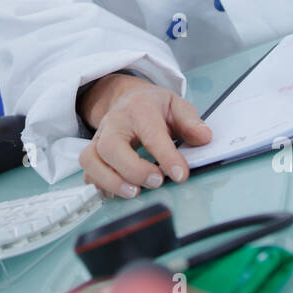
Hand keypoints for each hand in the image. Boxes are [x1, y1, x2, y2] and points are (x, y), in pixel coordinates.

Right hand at [79, 82, 211, 198]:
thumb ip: (191, 122)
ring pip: (91, 161)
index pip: (151, 133)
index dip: (166, 156)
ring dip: (111, 181)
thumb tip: (204, 137)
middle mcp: (113, 123)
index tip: (180, 175)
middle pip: (111, 147)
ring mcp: (99, 139)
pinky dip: (101, 186)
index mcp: (139, 109)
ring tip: (134, 192)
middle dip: (133, 169)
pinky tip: (119, 192)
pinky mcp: (92, 154)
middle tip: (156, 181)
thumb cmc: (153, 107)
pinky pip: (88, 173)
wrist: (126, 100)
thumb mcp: (176, 105)